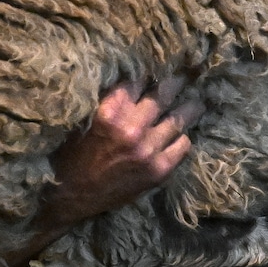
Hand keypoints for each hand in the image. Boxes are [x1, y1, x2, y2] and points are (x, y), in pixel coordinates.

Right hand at [39, 78, 203, 231]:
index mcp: (109, 111)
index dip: (148, 75)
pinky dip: (182, 137)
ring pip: (178, 119)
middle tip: (185, 77)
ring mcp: (148, 149)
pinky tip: (181, 134)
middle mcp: (131, 128)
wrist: (72, 196)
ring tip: (196, 103)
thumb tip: (134, 81)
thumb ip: (109, 101)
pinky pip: (182, 145)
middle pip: (163, 95)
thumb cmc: (72, 155)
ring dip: (188, 109)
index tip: (156, 70)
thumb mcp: (83, 119)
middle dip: (175, 83)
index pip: (138, 81)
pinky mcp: (159, 169)